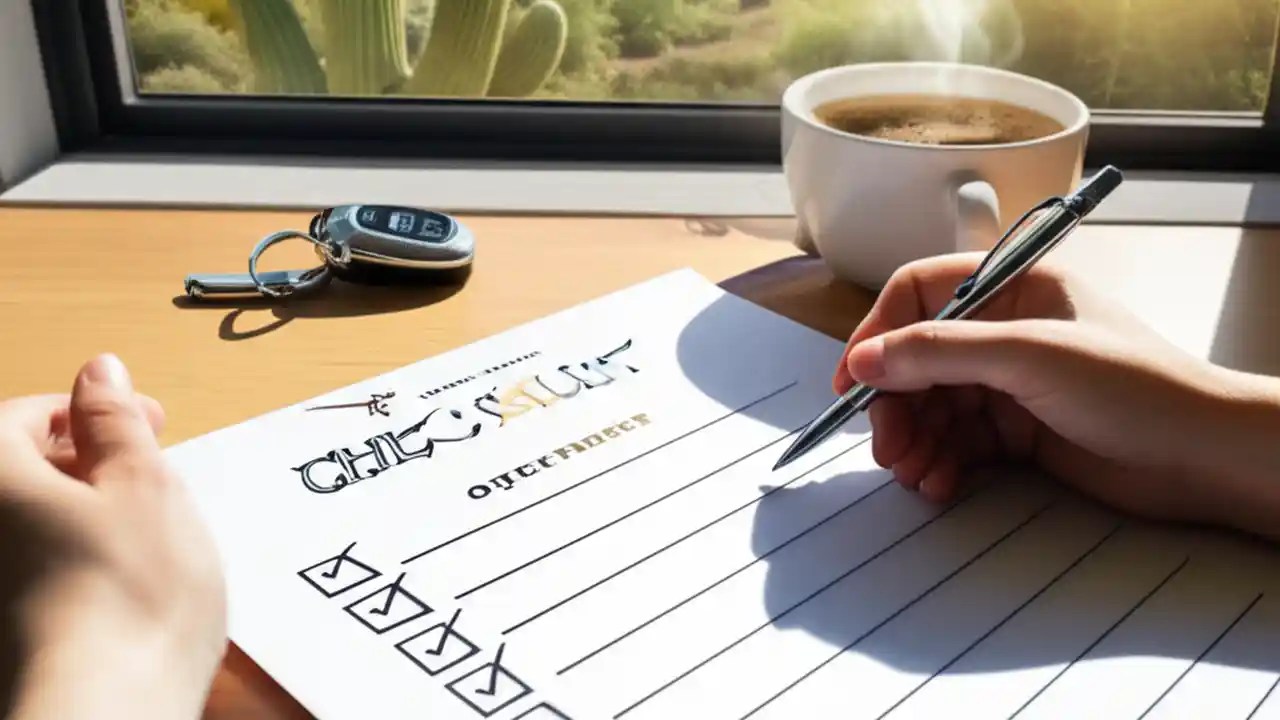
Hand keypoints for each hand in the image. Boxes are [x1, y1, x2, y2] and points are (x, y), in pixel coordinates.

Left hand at [0, 355, 225, 719]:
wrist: (105, 713)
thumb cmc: (131, 594)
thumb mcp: (143, 484)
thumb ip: (114, 420)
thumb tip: (97, 370)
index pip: (23, 415)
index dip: (91, 411)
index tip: (149, 423)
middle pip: (18, 469)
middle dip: (86, 460)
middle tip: (151, 474)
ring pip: (31, 521)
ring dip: (84, 511)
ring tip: (146, 532)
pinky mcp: (7, 620)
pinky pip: (36, 567)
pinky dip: (73, 558)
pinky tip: (120, 583)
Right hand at [836, 253, 1279, 541]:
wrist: (1204, 457)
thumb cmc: (1135, 387)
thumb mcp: (1028, 356)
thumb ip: (940, 353)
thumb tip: (865, 359)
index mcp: (1011, 287)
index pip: (918, 294)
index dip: (877, 333)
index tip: (853, 381)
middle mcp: (1004, 330)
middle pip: (917, 359)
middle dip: (895, 404)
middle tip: (886, 447)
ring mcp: (1010, 383)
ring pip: (933, 406)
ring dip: (914, 440)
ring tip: (914, 474)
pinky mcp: (1018, 432)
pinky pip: (957, 442)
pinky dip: (940, 463)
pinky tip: (939, 484)